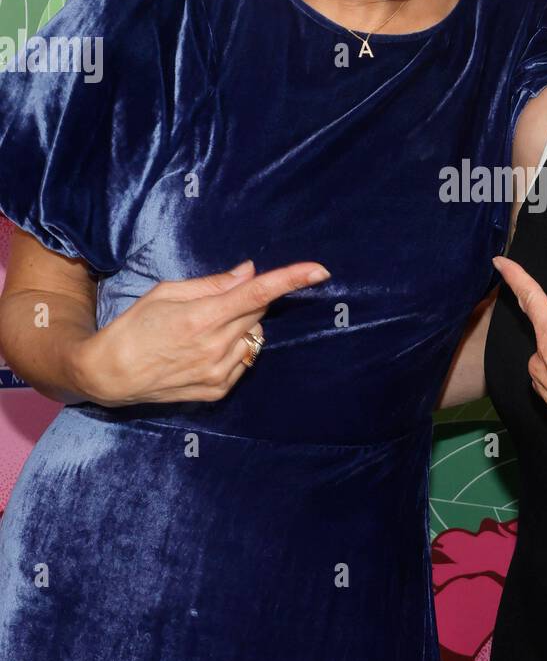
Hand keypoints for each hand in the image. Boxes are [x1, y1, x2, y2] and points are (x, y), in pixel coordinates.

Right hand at [74, 258, 330, 406]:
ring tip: (205, 330)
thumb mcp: (167, 293)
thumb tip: (250, 272)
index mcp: (203, 317)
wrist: (112, 374)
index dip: (291, 279)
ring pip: (254, 337)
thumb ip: (213, 284)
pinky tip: (205, 350)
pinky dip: (234, 348)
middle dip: (247, 301)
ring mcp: (219, 373)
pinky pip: (244, 360)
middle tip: (216, 303)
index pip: (257, 294)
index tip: (320, 270)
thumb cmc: (136, 325)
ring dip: (241, 326)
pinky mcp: (218, 391)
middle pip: (257, 312)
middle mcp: (216, 347)